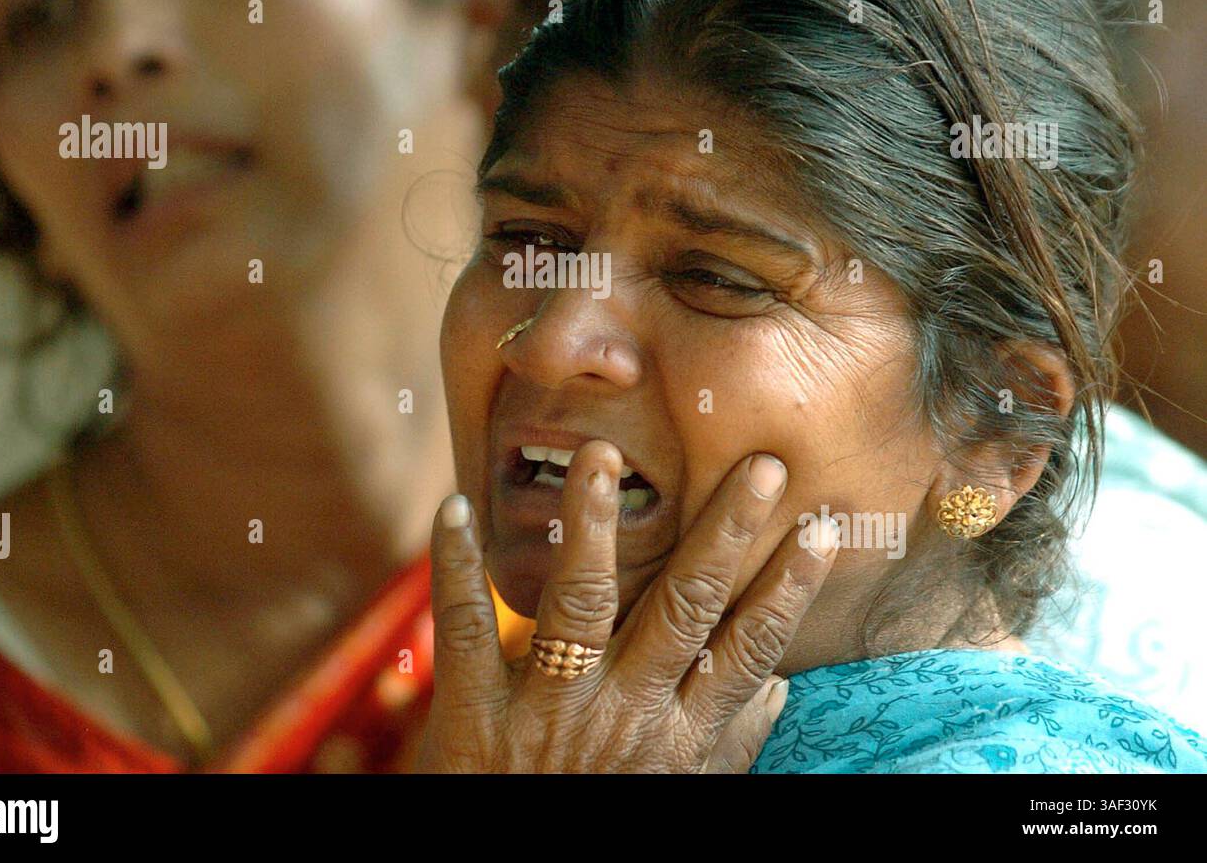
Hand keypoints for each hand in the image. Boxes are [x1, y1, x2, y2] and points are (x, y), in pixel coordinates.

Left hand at [416, 440, 838, 772]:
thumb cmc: (601, 823)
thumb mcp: (677, 795)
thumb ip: (726, 745)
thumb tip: (776, 686)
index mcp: (676, 738)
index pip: (747, 650)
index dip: (788, 588)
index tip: (822, 525)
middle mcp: (623, 716)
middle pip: (684, 608)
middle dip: (724, 533)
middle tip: (758, 465)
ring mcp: (547, 713)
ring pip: (581, 602)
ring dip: (593, 524)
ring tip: (602, 454)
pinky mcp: (474, 719)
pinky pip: (464, 632)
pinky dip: (455, 568)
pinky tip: (455, 508)